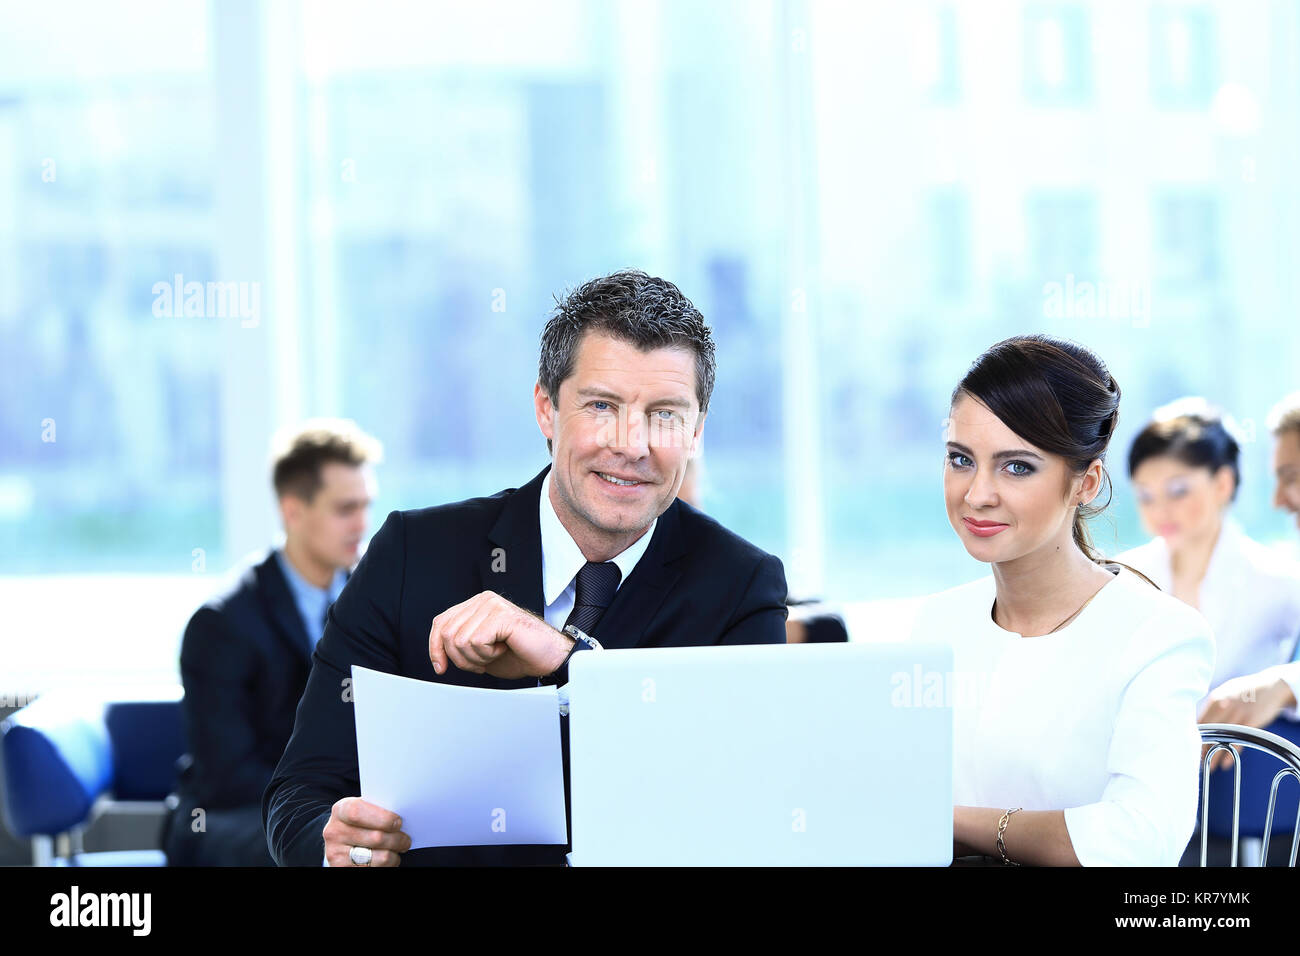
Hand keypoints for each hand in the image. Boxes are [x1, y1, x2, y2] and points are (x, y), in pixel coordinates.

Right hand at [323, 796, 411, 866]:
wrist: (339, 839)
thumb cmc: (359, 821)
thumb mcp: (363, 809)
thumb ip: (377, 809)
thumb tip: (402, 813)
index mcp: (341, 810)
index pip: (358, 813)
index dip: (382, 818)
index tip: (398, 822)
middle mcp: (334, 832)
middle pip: (376, 837)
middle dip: (398, 839)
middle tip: (406, 839)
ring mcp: (336, 853)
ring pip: (380, 857)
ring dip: (395, 854)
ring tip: (399, 848)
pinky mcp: (342, 869)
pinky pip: (375, 868)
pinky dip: (388, 864)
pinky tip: (389, 858)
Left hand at [428, 590, 573, 679]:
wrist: (549, 657)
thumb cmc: (520, 654)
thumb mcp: (481, 651)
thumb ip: (461, 644)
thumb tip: (438, 654)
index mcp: (476, 605)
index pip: (441, 623)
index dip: (435, 648)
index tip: (440, 667)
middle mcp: (483, 600)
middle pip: (447, 633)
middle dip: (461, 658)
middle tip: (482, 662)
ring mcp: (492, 605)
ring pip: (459, 640)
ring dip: (477, 657)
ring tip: (495, 653)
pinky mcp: (501, 615)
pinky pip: (476, 642)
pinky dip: (487, 654)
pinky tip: (503, 648)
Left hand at [1199, 667, 1297, 771]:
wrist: (1272, 685)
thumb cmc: (1246, 690)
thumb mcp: (1226, 692)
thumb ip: (1214, 705)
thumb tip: (1200, 719)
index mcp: (1215, 698)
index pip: (1199, 720)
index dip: (1193, 736)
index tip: (1188, 747)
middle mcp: (1224, 705)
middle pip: (1207, 731)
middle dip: (1200, 747)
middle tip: (1195, 760)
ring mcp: (1238, 714)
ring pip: (1221, 738)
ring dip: (1213, 754)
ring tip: (1208, 766)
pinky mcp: (1251, 722)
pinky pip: (1238, 741)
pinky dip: (1230, 754)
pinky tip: (1224, 764)